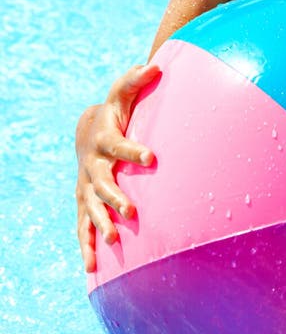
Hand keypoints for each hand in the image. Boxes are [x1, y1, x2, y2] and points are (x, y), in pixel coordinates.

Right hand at [75, 63, 160, 271]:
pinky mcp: (85, 202)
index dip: (135, 150)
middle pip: (103, 183)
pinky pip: (83, 226)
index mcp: (106, 140)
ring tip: (112, 240)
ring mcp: (87, 186)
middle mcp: (93, 166)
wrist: (89, 130)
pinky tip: (91, 268)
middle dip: (116, 197)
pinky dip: (86, 245)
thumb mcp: (124, 92)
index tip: (153, 156)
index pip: (121, 145)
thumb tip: (155, 65)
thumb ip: (138, 79)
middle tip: (133, 211)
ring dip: (101, 224)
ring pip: (91, 208)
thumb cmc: (116, 110)